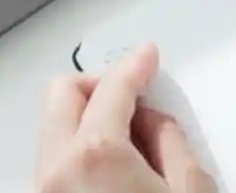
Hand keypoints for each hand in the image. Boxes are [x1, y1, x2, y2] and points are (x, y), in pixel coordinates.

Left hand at [35, 43, 216, 192]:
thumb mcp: (190, 189)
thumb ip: (171, 141)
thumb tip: (153, 122)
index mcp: (96, 155)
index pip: (113, 87)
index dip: (136, 65)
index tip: (146, 56)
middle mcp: (57, 168)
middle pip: (63, 92)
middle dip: (99, 84)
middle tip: (133, 95)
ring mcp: (44, 188)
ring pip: (56, 125)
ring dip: (90, 119)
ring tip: (132, 144)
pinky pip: (57, 157)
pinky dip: (82, 148)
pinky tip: (114, 168)